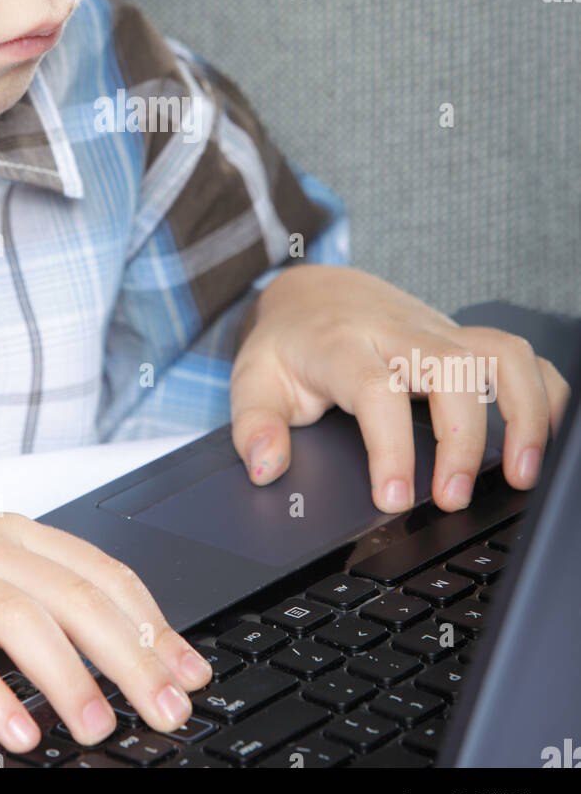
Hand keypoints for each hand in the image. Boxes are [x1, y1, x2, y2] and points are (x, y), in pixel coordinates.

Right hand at [0, 507, 213, 753]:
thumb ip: (33, 594)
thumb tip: (107, 652)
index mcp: (11, 534)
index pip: (102, 573)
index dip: (153, 622)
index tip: (189, 669)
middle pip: (77, 597)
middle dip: (133, 655)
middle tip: (168, 707)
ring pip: (23, 619)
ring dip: (70, 677)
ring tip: (102, 726)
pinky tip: (19, 732)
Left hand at [229, 265, 570, 512]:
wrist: (311, 293)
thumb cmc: (288, 344)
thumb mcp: (252, 380)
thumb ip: (254, 425)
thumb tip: (267, 468)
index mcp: (343, 344)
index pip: (376, 390)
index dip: (390, 448)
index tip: (393, 500)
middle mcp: (398, 333)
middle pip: (450, 369)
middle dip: (462, 438)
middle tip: (452, 499)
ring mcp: (437, 331)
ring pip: (499, 353)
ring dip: (522, 412)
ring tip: (521, 476)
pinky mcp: (461, 338)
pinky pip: (518, 354)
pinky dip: (542, 392)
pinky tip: (541, 439)